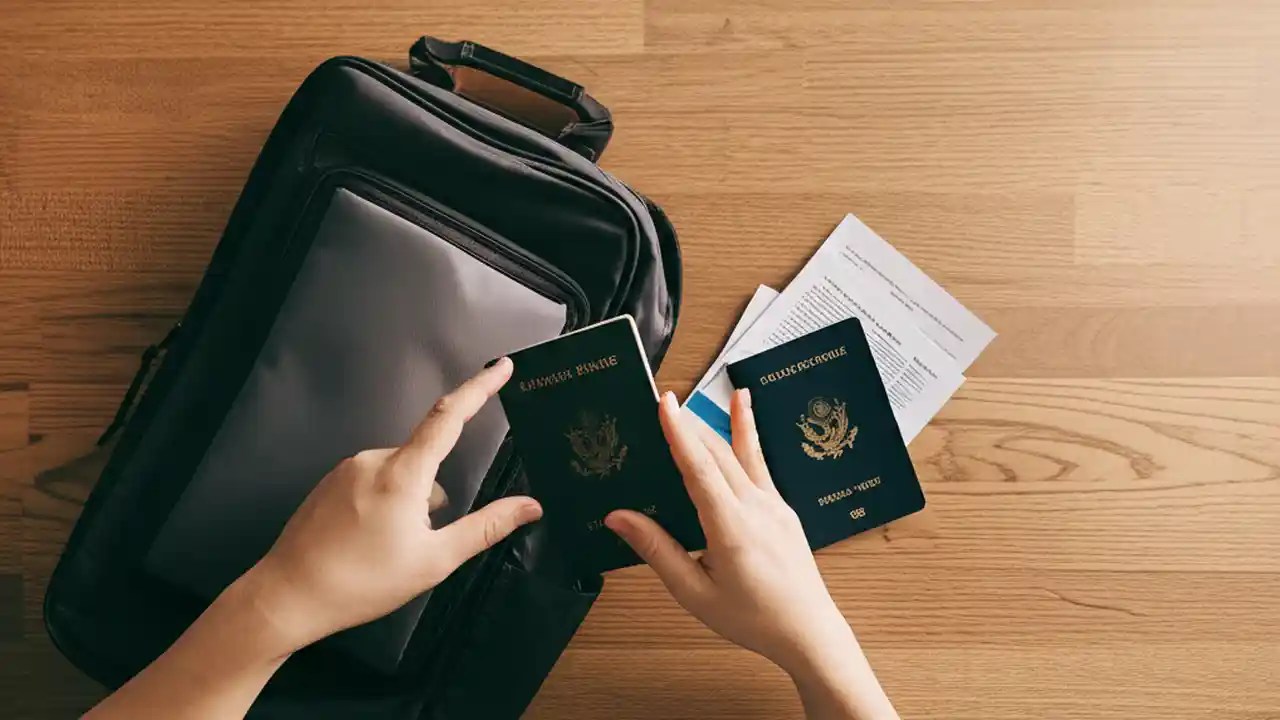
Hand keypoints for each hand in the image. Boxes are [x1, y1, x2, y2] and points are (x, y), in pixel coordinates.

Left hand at [244, 357, 541, 651]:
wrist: (288, 595)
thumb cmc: (363, 582)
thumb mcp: (434, 560)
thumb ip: (486, 527)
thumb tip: (531, 506)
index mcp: (403, 473)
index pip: (449, 417)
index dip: (479, 389)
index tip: (501, 367)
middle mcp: (373, 459)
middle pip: (425, 461)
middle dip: (432, 497)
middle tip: (415, 545)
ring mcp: (348, 468)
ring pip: (400, 475)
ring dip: (408, 503)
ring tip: (384, 550)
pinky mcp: (330, 481)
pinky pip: (374, 481)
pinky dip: (383, 505)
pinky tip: (366, 542)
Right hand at [606, 389, 896, 719]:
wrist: (808, 632)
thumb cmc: (753, 618)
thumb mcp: (694, 592)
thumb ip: (657, 550)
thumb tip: (619, 518)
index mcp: (732, 528)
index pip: (700, 469)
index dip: (679, 433)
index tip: (664, 403)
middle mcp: (756, 508)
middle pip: (717, 454)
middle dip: (688, 423)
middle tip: (661, 398)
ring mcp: (773, 504)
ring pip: (739, 453)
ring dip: (714, 424)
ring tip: (697, 395)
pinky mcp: (782, 508)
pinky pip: (760, 463)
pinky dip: (748, 434)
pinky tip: (744, 409)